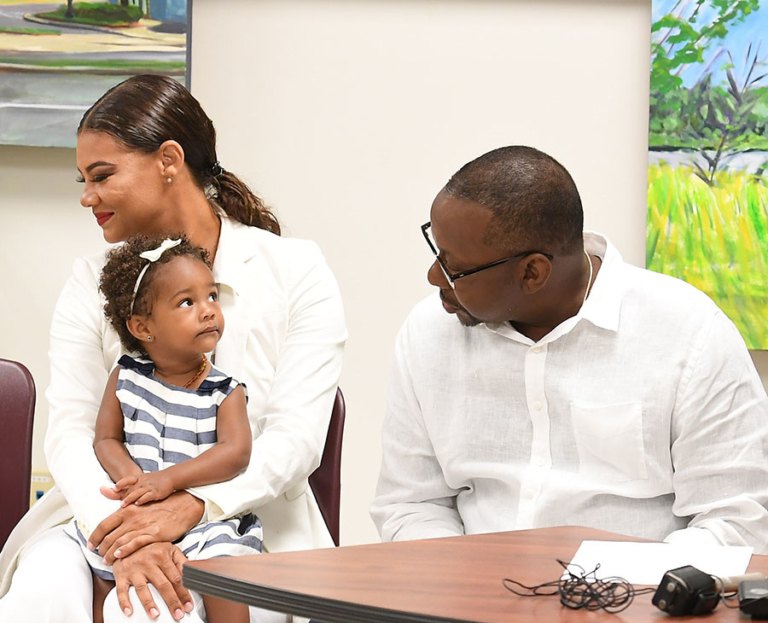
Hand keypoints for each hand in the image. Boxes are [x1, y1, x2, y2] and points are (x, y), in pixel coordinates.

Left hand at [89, 490, 204, 564]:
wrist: (181, 507)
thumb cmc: (159, 506)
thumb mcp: (138, 501)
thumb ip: (120, 499)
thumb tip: (103, 489)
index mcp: (127, 510)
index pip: (103, 525)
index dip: (94, 537)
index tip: (90, 545)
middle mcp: (132, 517)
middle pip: (109, 536)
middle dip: (101, 549)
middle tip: (99, 556)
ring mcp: (142, 526)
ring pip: (119, 542)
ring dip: (109, 554)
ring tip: (106, 561)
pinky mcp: (153, 534)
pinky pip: (134, 544)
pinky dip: (124, 551)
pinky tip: (118, 557)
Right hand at [112, 542, 193, 620]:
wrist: (127, 542)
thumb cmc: (151, 548)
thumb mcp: (169, 549)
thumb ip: (181, 561)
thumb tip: (191, 574)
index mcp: (162, 556)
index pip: (176, 578)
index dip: (183, 593)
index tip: (188, 605)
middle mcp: (148, 562)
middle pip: (163, 585)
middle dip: (172, 601)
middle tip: (178, 614)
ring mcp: (134, 569)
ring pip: (143, 589)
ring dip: (149, 604)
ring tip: (156, 615)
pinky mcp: (121, 575)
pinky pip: (122, 591)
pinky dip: (124, 602)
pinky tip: (129, 612)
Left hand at [115, 473, 175, 506]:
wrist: (171, 476)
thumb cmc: (155, 480)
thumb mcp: (143, 480)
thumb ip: (131, 486)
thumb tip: (116, 492)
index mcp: (139, 478)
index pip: (127, 479)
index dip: (121, 483)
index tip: (115, 488)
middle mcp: (143, 482)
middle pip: (131, 489)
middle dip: (124, 496)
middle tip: (118, 504)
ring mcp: (149, 487)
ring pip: (137, 492)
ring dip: (129, 498)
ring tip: (123, 505)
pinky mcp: (156, 492)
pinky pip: (148, 496)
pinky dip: (142, 499)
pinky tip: (138, 503)